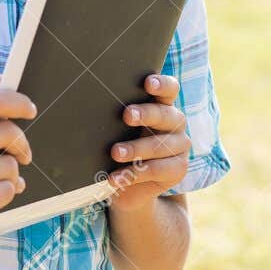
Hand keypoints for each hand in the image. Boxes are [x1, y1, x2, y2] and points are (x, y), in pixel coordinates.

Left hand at [106, 73, 190, 211]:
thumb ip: (115, 117)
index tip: (147, 83)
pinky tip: (116, 177)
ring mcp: (180, 146)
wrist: (129, 186)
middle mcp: (175, 123)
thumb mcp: (118, 130)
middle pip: (165, 114)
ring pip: (159, 145)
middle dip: (146, 114)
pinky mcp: (178, 169)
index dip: (162, 84)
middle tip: (127, 115)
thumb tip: (90, 105)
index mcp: (162, 105)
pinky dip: (134, 174)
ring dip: (135, 148)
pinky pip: (157, 170)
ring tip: (115, 153)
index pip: (169, 89)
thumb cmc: (120, 147)